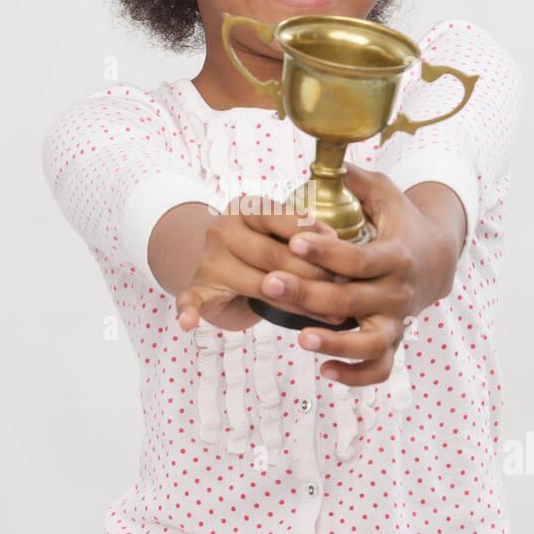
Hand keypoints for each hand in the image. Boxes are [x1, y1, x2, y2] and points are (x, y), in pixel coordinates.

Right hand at [175, 197, 349, 333]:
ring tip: (329, 318)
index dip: (313, 234)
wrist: (215, 264)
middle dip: (314, 275)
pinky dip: (187, 311)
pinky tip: (188, 324)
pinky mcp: (196, 287)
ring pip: (257, 284)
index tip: (342, 249)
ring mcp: (208, 259)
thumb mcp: (279, 234)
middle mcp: (223, 229)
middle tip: (345, 292)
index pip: (281, 218)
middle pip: (274, 255)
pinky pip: (190, 300)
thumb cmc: (261, 250)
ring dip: (296, 305)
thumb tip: (346, 252)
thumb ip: (304, 238)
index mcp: (245, 208)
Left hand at [256, 163, 464, 385]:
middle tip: (270, 281)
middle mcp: (398, 292)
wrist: (439, 258)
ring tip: (301, 338)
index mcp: (395, 255)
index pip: (358, 258)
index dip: (326, 252)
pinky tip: (324, 370)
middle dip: (309, 293)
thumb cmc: (403, 224)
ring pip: (370, 342)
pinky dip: (356, 375)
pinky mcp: (394, 340)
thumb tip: (332, 160)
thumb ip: (359, 181)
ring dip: (335, 342)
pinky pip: (379, 367)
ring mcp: (397, 321)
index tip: (294, 241)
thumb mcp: (388, 195)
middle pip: (351, 299)